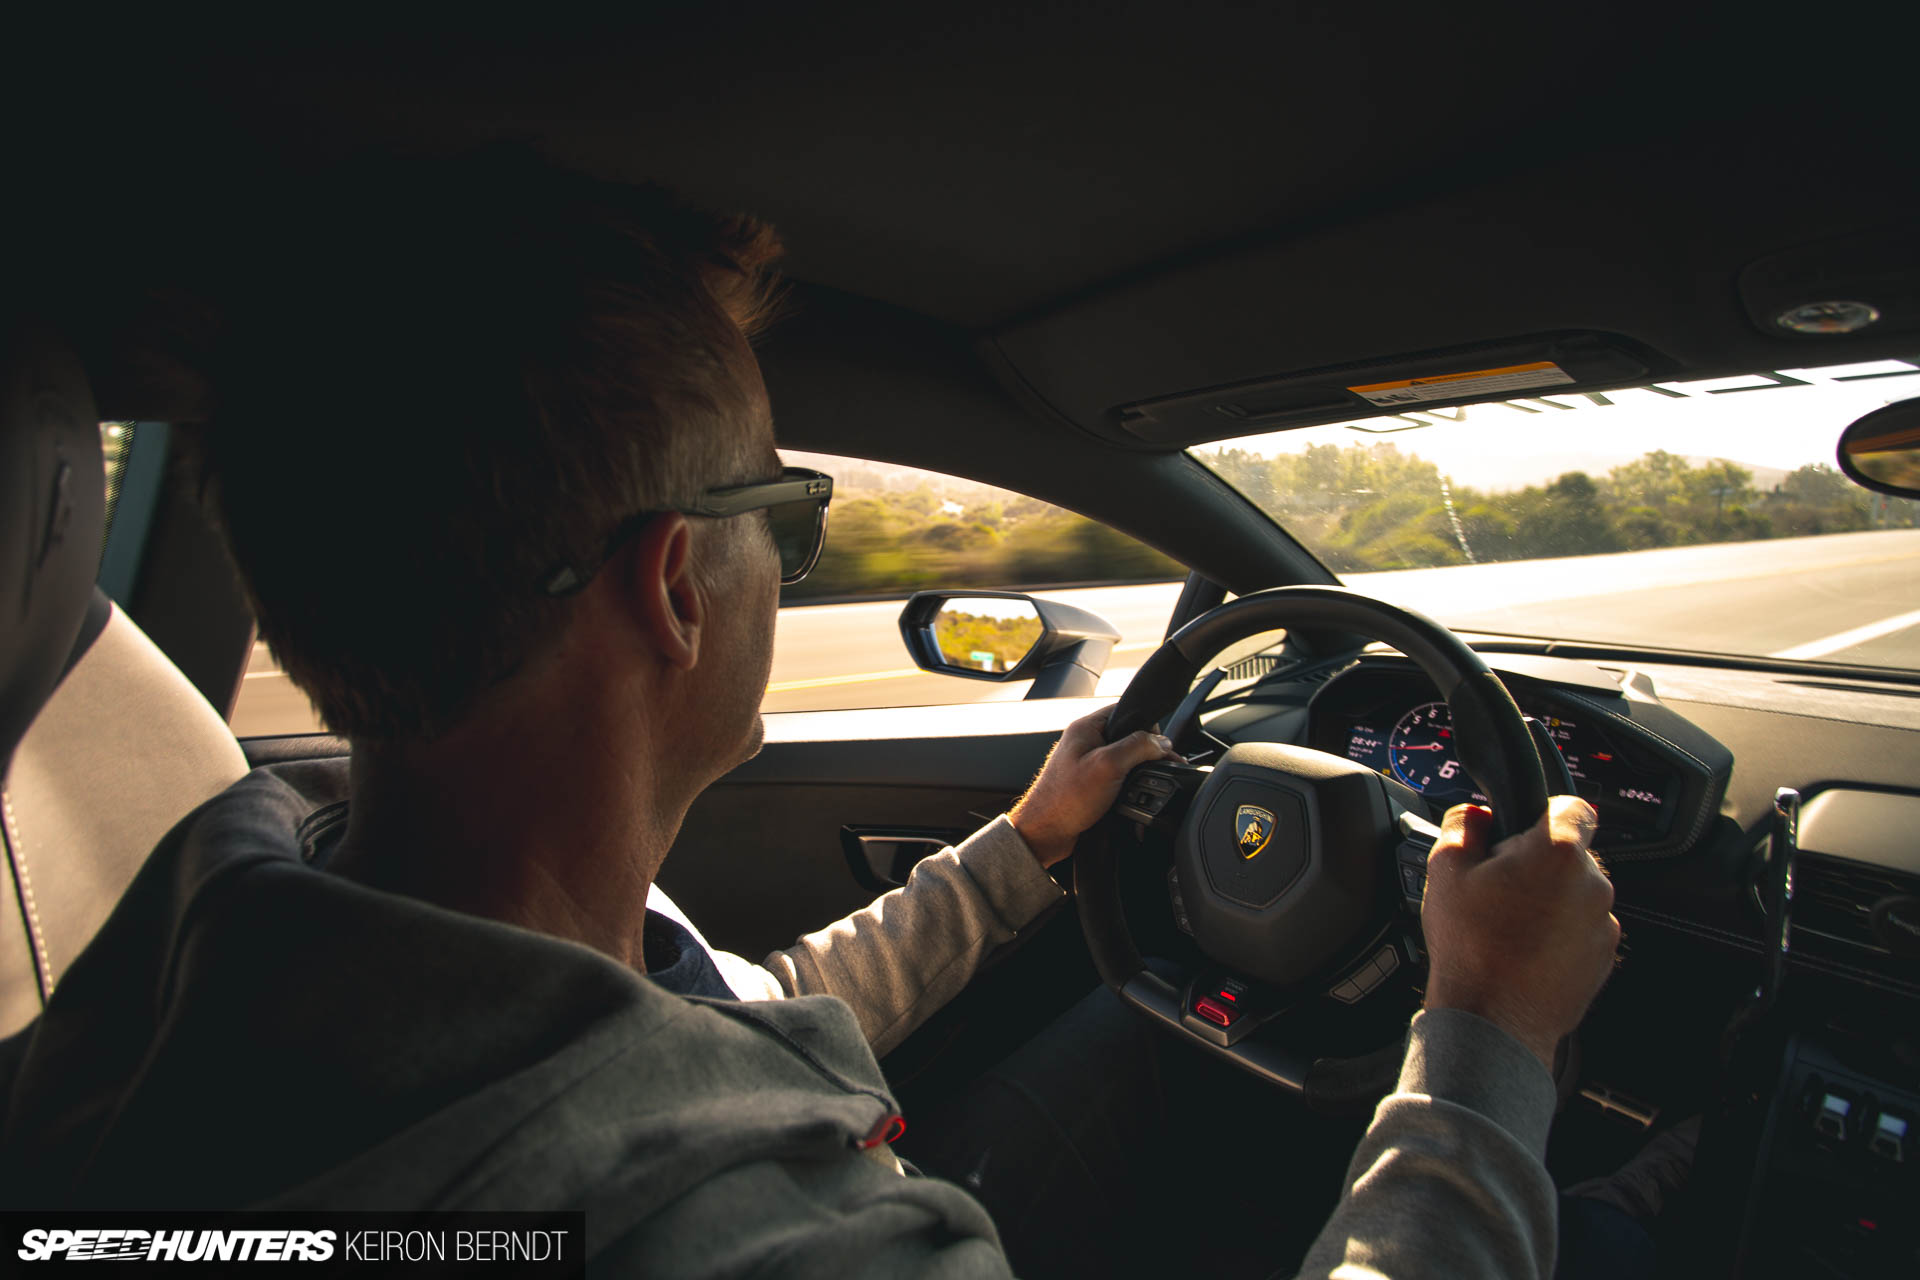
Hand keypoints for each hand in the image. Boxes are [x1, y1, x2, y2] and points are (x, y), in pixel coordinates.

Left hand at [1009, 706, 1181, 867]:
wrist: (1046, 833)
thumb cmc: (1065, 800)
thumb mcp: (1108, 766)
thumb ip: (1137, 747)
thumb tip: (1162, 743)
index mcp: (1086, 728)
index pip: (1126, 711)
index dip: (1147, 726)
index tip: (1158, 746)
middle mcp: (1086, 742)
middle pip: (1129, 736)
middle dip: (1145, 752)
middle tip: (1155, 769)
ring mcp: (1088, 763)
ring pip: (1126, 759)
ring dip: (1138, 772)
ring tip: (1142, 786)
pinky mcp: (1091, 783)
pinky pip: (1118, 777)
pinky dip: (1129, 786)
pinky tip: (1131, 797)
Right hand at [1420, 797, 1618, 1071]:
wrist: (1493, 1021)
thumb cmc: (1471, 947)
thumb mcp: (1445, 868)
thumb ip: (1463, 823)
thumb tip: (1476, 814)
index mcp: (1557, 851)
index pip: (1572, 806)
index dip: (1544, 813)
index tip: (1523, 829)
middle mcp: (1592, 883)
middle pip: (1568, 854)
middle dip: (1537, 863)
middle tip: (1498, 888)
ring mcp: (1603, 923)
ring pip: (1575, 893)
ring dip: (1549, 901)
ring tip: (1508, 926)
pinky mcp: (1603, 956)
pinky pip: (1580, 930)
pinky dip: (1558, 934)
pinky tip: (1523, 951)